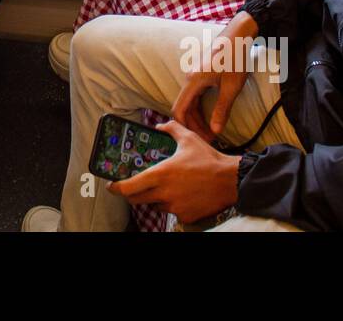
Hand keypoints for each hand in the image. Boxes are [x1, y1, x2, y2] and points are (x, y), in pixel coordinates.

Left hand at [106, 120, 238, 223]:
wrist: (231, 181)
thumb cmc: (209, 159)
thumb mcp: (189, 139)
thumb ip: (171, 129)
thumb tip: (160, 125)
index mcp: (160, 174)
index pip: (129, 187)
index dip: (116, 188)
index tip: (112, 186)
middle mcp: (164, 193)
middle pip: (136, 199)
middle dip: (132, 193)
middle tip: (134, 186)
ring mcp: (174, 207)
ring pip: (155, 205)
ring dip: (154, 198)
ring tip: (165, 187)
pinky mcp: (186, 216)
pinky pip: (172, 212)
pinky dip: (172, 205)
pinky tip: (182, 195)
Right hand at [170, 10, 258, 142]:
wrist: (239, 34)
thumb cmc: (235, 58)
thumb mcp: (231, 87)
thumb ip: (221, 110)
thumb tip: (215, 130)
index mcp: (193, 82)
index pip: (179, 110)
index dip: (187, 127)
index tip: (201, 138)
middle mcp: (189, 78)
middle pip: (184, 107)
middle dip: (194, 124)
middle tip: (210, 138)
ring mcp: (194, 74)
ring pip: (189, 101)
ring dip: (197, 116)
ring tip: (212, 128)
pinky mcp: (200, 72)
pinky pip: (194, 93)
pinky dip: (200, 106)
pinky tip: (212, 113)